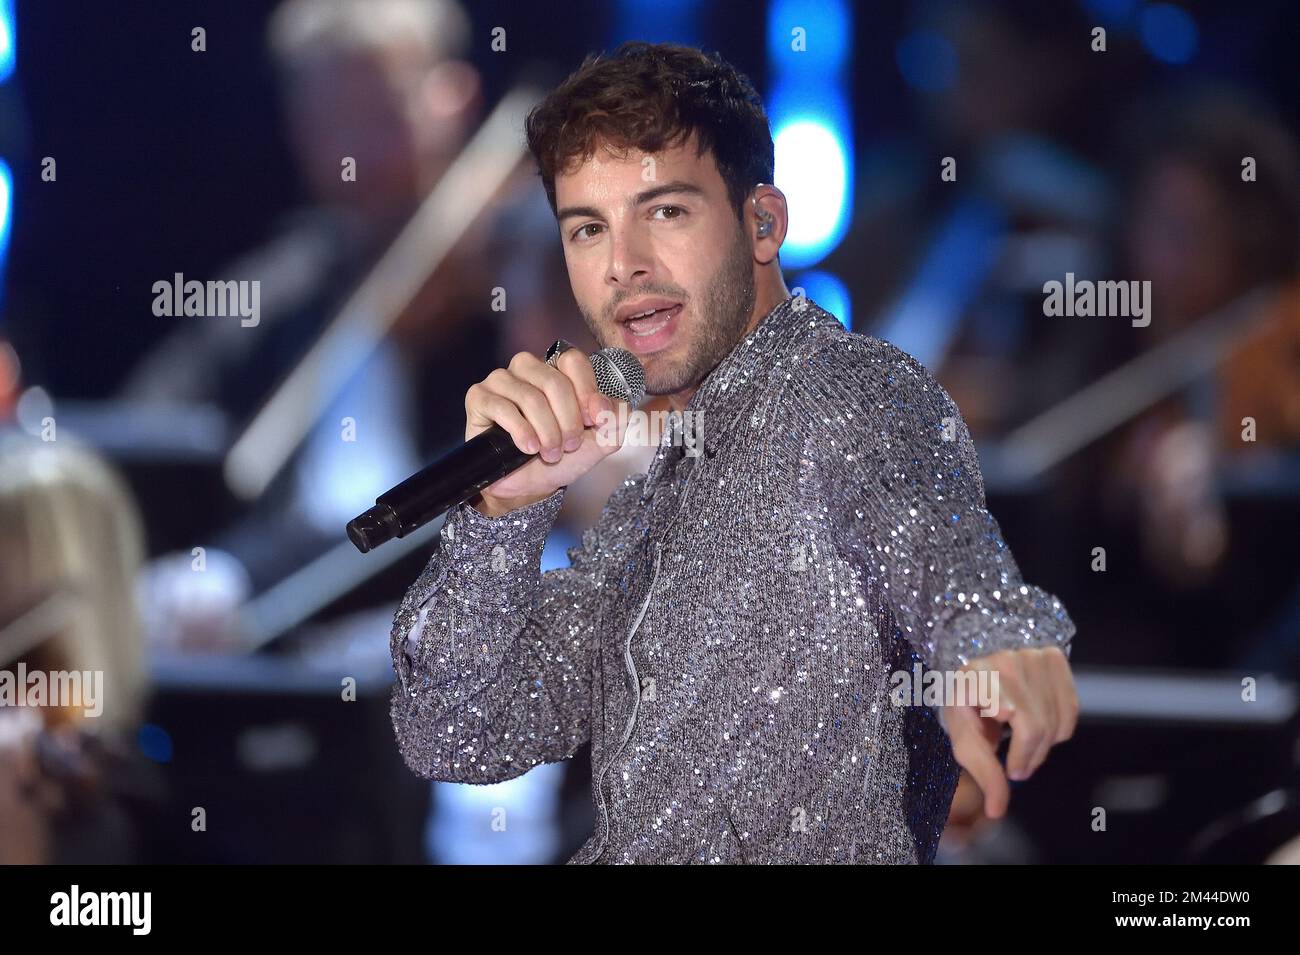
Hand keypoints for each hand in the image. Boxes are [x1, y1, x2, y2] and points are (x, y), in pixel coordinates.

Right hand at [465, 347, 630, 514]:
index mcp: (558, 370)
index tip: (594, 420)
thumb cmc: (563, 456)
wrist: (531, 485)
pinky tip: (528, 448)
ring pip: (530, 397)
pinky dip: (521, 432)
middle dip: (567, 421)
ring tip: (549, 452)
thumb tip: (613, 403)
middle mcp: (529, 369)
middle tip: (569, 445)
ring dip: (546, 432)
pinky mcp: (479, 397)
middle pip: (554, 382)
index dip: (587, 390)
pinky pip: (503, 408)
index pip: (573, 361)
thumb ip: (617, 420)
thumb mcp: (601, 441)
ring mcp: (501, 380)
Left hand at [939, 646, 1077, 818]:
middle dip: (1032, 755)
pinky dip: (1060, 726)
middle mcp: (1007, 660)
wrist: (972, 676)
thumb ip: (983, 773)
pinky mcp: (1052, 657)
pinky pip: (1071, 706)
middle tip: (1018, 766)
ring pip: (1059, 718)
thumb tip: (998, 810)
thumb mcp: (965, 741)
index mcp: (979, 677)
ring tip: (1023, 744)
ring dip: (1046, 743)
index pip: (1024, 726)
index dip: (1022, 756)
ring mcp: (1032, 655)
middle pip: (1043, 726)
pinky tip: (1038, 725)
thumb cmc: (966, 708)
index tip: (1012, 771)